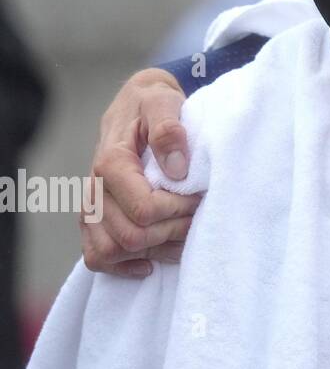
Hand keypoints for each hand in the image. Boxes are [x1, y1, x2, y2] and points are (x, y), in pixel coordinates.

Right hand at [81, 68, 200, 276]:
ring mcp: (91, 208)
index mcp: (112, 163)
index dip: (178, 210)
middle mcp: (95, 189)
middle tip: (195, 216)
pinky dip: (124, 266)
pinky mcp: (93, 220)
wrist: (137, 105)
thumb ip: (169, 130)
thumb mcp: (164, 102)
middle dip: (171, 231)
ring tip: (181, 236)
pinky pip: (96, 257)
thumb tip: (177, 170)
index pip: (145, 209)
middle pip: (131, 236)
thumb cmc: (154, 104)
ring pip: (112, 251)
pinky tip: (152, 260)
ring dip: (153, 250)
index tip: (199, 197)